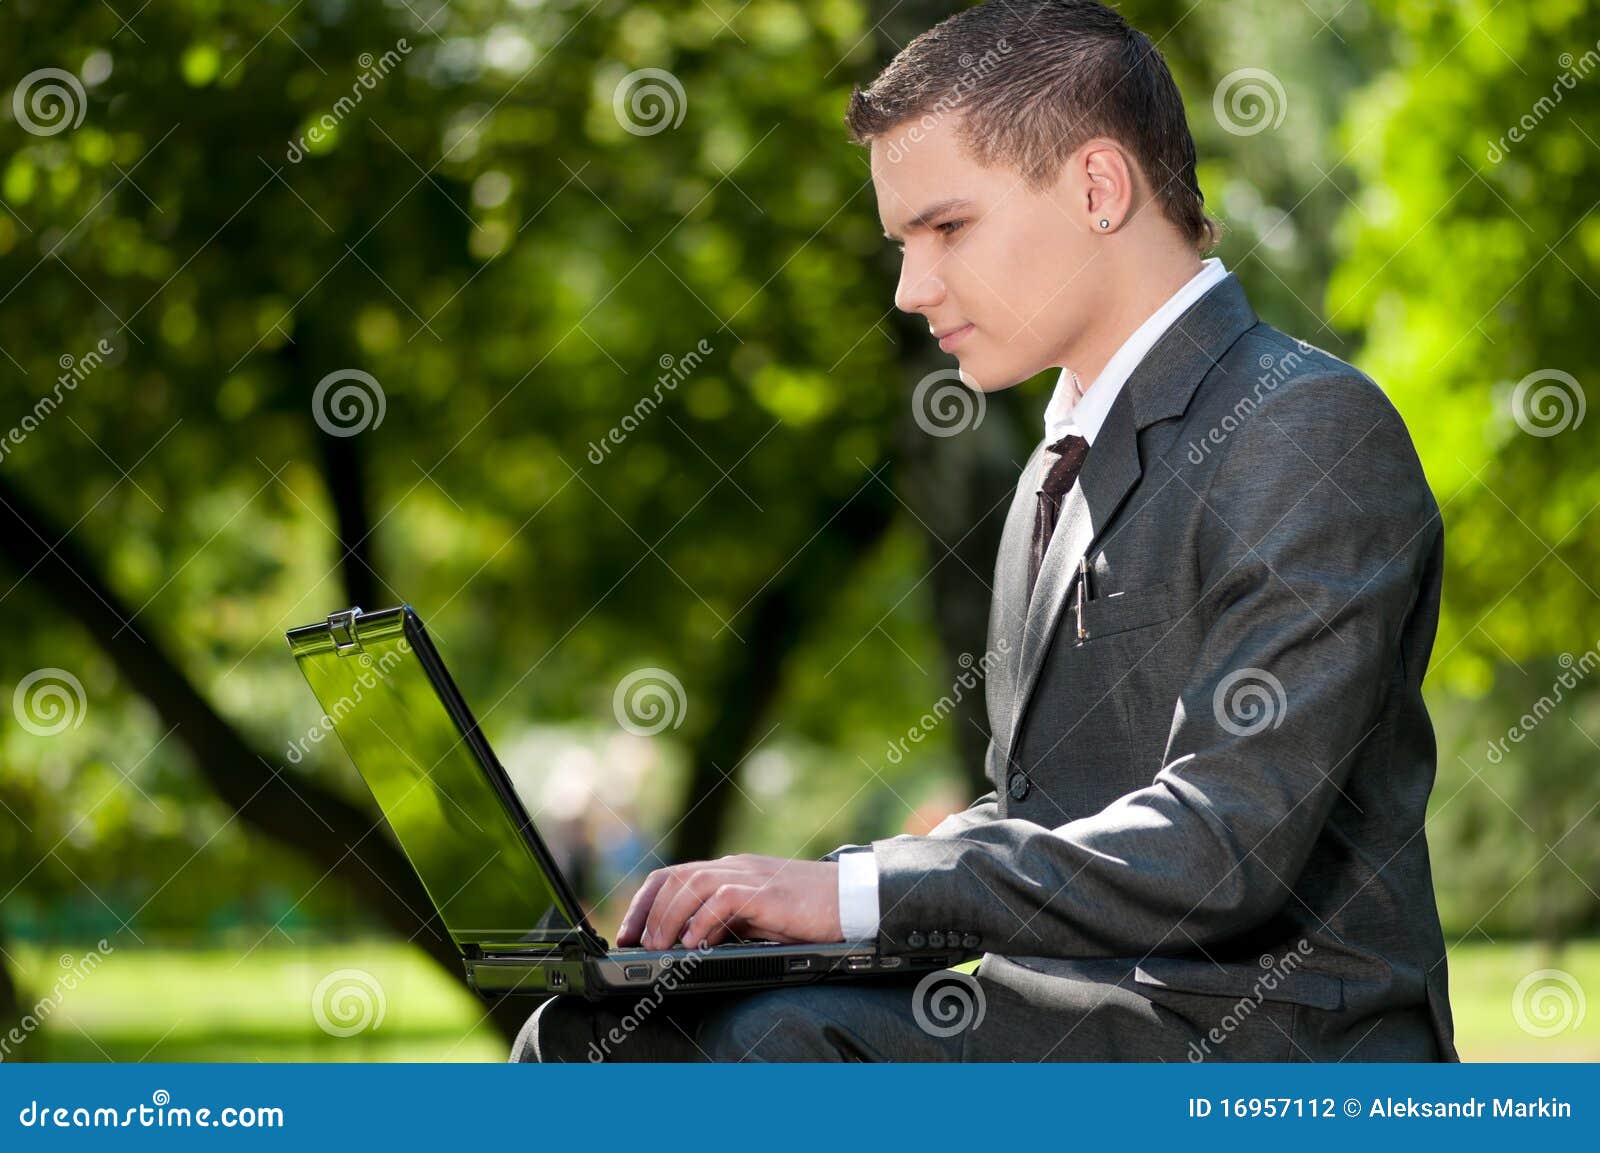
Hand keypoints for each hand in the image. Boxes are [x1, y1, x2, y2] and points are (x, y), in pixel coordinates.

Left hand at [615, 854, 841, 949]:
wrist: (855, 900)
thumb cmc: (810, 913)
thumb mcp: (759, 918)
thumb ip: (727, 923)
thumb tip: (689, 945)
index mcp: (731, 871)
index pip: (673, 875)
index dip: (644, 903)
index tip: (627, 935)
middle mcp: (736, 867)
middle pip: (675, 876)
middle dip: (648, 912)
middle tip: (638, 946)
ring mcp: (752, 876)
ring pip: (693, 882)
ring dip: (669, 917)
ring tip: (660, 948)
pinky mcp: (769, 892)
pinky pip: (725, 898)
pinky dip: (703, 919)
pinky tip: (694, 943)